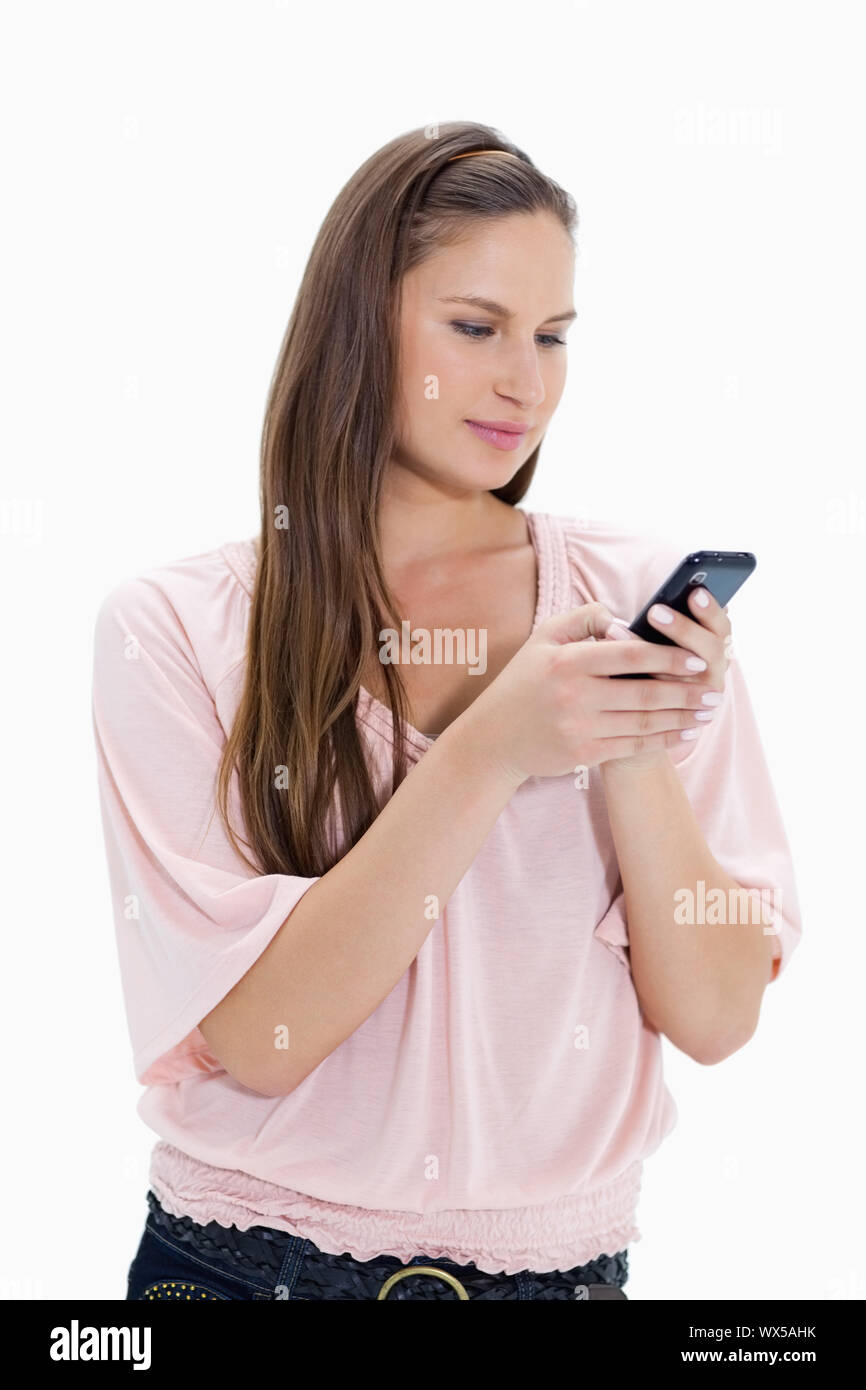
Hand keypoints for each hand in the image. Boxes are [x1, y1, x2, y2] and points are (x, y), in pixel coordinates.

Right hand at [465, 600, 726, 784]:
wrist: (494, 737)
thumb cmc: (524, 681)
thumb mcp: (544, 638)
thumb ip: (584, 618)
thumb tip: (625, 618)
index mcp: (568, 661)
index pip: (629, 655)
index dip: (667, 656)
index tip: (696, 659)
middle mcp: (574, 695)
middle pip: (644, 692)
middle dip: (686, 692)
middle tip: (714, 691)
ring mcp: (579, 728)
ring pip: (643, 722)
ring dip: (681, 718)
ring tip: (706, 712)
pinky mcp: (583, 754)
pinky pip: (632, 746)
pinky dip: (662, 740)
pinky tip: (683, 733)